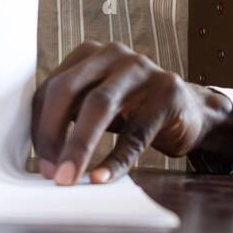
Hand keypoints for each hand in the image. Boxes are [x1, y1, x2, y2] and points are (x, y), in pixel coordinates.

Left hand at [30, 41, 232, 184]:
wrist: (192, 111)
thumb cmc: (136, 110)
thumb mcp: (101, 104)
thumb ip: (72, 116)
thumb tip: (43, 159)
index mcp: (91, 54)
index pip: (51, 88)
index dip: (40, 126)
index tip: (41, 161)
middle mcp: (114, 55)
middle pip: (68, 90)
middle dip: (51, 133)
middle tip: (50, 171)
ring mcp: (143, 71)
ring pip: (99, 105)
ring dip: (79, 146)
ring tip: (68, 178)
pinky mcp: (167, 94)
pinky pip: (136, 132)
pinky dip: (116, 159)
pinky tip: (102, 177)